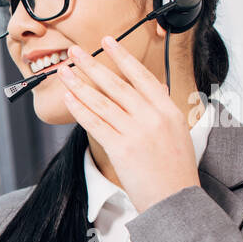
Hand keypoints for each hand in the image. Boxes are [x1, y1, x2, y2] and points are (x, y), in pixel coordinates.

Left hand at [56, 35, 201, 212]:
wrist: (175, 200)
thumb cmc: (175, 171)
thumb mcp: (178, 133)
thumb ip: (162, 110)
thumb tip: (152, 90)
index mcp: (169, 110)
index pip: (142, 75)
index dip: (122, 57)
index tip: (108, 42)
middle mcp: (152, 117)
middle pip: (116, 84)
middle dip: (92, 64)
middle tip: (75, 51)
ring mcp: (136, 131)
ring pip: (101, 101)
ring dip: (79, 84)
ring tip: (64, 72)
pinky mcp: (121, 148)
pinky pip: (95, 123)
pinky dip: (80, 108)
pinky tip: (68, 98)